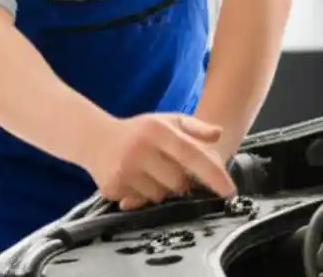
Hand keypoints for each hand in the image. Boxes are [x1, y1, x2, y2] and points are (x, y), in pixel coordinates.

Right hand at [80, 113, 236, 211]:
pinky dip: (142, 194)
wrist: (93, 137)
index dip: (212, 173)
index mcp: (157, 130)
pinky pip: (140, 201)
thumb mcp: (167, 121)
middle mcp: (140, 149)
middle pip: (178, 182)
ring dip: (160, 189)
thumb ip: (195, 128)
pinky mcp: (112, 187)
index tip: (229, 190)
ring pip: (159, 195)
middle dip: (180, 181)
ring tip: (148, 171)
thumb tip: (219, 134)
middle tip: (169, 169)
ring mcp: (124, 170)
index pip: (191, 154)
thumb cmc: (138, 131)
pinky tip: (134, 177)